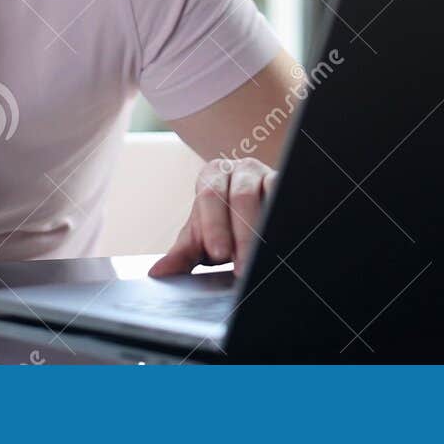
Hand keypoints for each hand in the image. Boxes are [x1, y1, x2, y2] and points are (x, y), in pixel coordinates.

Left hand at [148, 157, 276, 276]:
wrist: (251, 211)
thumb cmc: (222, 223)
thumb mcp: (200, 238)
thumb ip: (181, 254)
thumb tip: (157, 274)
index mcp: (211, 175)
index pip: (209, 197)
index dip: (214, 226)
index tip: (218, 253)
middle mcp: (239, 169)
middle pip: (241, 196)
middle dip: (242, 235)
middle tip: (242, 266)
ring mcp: (265, 172)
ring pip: (268, 192)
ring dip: (264, 228)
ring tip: (261, 257)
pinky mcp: (285, 181)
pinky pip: (286, 191)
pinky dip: (283, 213)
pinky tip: (280, 236)